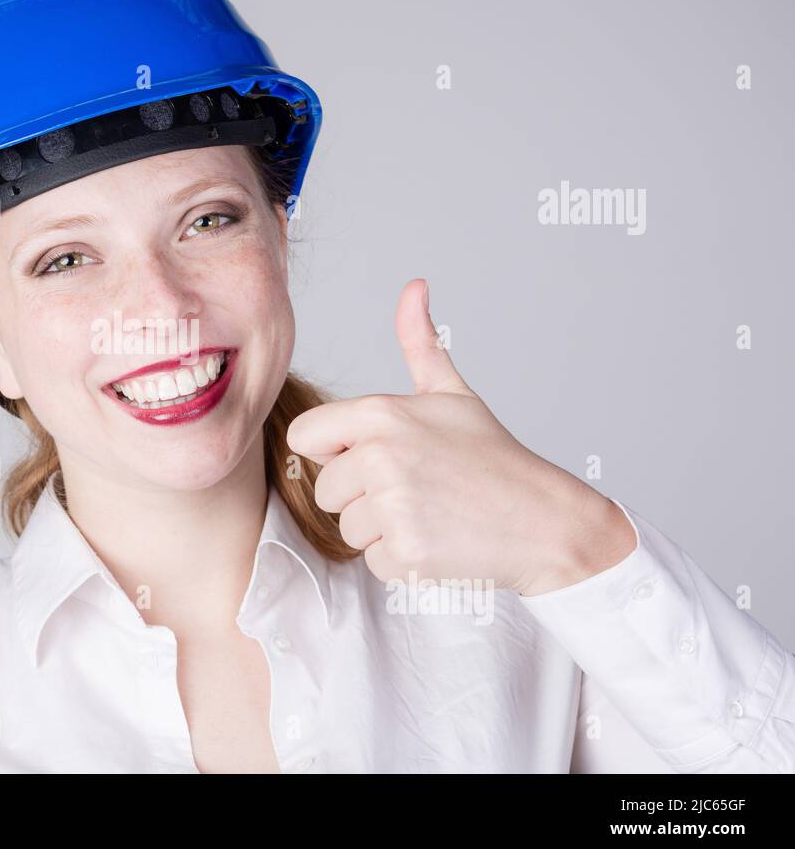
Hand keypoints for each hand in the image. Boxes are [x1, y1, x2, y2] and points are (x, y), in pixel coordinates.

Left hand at [285, 278, 634, 595]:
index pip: (305, 437)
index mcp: (381, 413)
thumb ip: (420, 344)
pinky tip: (440, 541)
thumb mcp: (452, 394)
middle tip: (418, 490)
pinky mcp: (406, 550)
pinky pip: (374, 562)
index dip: (333, 451)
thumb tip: (414, 286)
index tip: (372, 457)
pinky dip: (403, 561)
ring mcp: (393, 505)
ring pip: (348, 529)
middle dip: (363, 497)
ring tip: (432, 513)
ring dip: (383, 531)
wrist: (543, 520)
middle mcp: (381, 455)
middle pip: (326, 491)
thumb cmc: (492, 458)